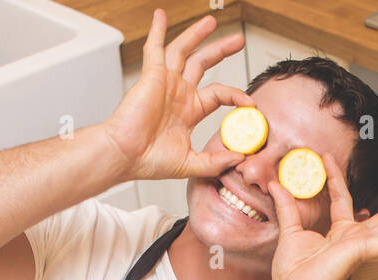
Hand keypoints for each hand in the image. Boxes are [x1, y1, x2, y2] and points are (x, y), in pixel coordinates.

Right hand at [102, 11, 252, 180]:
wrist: (126, 156)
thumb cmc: (150, 161)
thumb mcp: (192, 165)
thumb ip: (216, 162)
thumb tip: (239, 158)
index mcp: (189, 111)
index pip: (219, 94)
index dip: (236, 95)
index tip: (250, 103)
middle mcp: (178, 93)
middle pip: (203, 63)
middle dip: (221, 50)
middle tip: (237, 41)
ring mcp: (165, 82)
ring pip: (183, 50)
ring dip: (196, 34)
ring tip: (211, 21)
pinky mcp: (151, 76)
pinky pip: (154, 48)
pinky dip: (157, 30)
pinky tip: (160, 16)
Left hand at [269, 157, 377, 279]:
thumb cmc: (293, 278)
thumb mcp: (289, 233)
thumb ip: (287, 208)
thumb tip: (276, 186)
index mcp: (338, 235)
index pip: (342, 199)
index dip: (336, 178)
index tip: (329, 159)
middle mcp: (354, 240)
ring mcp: (361, 247)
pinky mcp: (364, 253)